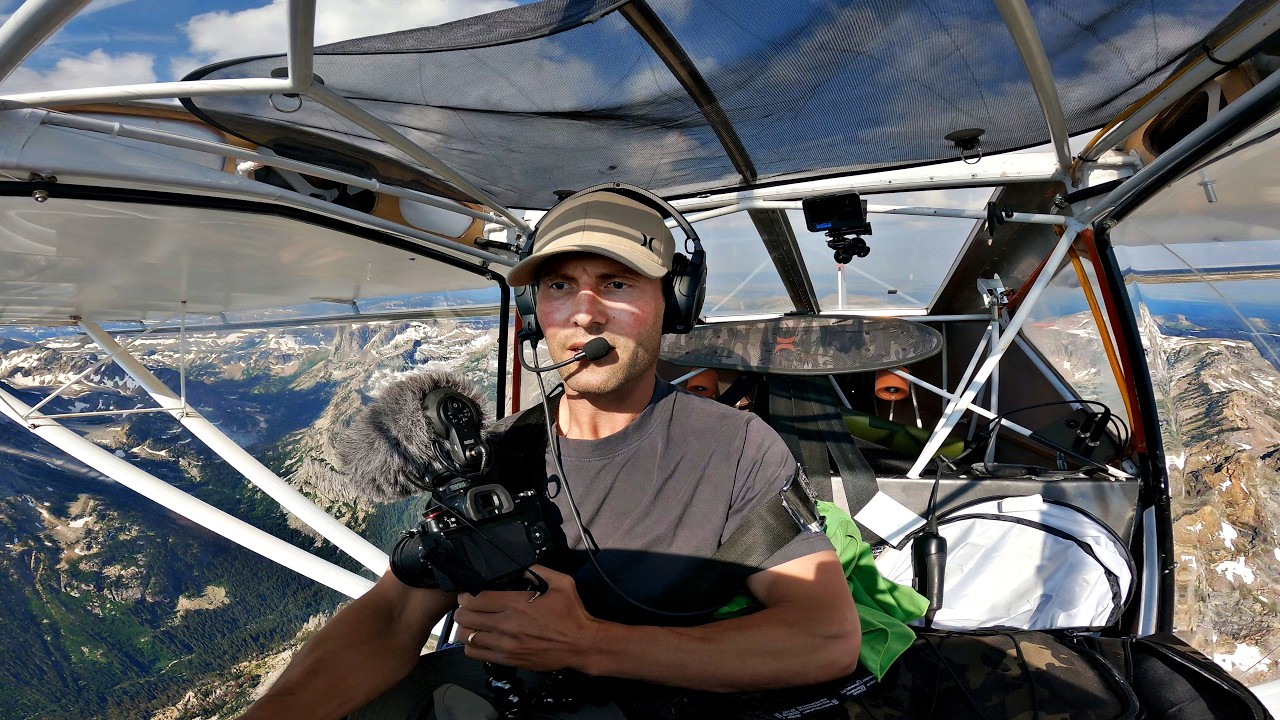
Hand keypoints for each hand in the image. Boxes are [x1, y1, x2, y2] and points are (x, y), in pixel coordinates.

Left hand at [453, 565, 602, 672]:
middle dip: (461, 610)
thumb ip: (539, 570)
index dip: (466, 596)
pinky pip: (477, 654)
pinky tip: (477, 640)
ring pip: (468, 637)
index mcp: (517, 604)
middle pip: (468, 617)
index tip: (466, 595)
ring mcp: (506, 645)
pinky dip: (471, 646)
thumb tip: (521, 566)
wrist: (581, 645)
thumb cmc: (572, 614)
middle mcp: (508, 625)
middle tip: (465, 608)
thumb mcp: (561, 583)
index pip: (478, 599)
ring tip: (468, 624)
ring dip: (464, 629)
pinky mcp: (509, 660)